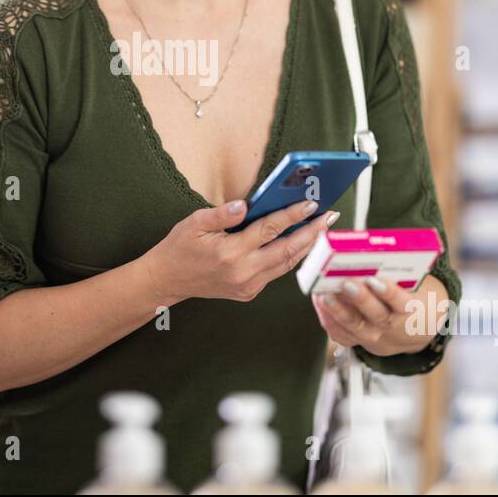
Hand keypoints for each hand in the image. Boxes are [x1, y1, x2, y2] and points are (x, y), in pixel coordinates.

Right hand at [143, 199, 339, 302]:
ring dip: (307, 246)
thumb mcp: (194, 223)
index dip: (292, 215)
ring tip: (322, 229)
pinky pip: (275, 272)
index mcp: (229, 253)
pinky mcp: (249, 292)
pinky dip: (290, 257)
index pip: (270, 230)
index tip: (311, 204)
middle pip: (287, 251)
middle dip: (312, 233)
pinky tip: (300, 243)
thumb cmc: (180, 247)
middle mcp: (243, 272)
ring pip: (286, 265)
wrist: (168, 280)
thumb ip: (221, 214)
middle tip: (330, 217)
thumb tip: (245, 205)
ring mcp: (248, 286)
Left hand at [312, 275, 448, 357]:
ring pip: (354, 326)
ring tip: (325, 294)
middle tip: (346, 283)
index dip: (388, 292)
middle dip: (359, 299)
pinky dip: (328, 318)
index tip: (374, 280)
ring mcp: (374, 336)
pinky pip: (340, 333)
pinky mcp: (359, 341)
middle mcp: (391, 327)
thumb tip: (369, 251)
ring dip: (338, 310)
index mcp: (410, 310)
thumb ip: (396, 272)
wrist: (414, 331)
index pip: (401, 302)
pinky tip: (320, 303)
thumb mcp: (415, 285)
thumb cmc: (412, 299)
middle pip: (376, 315)